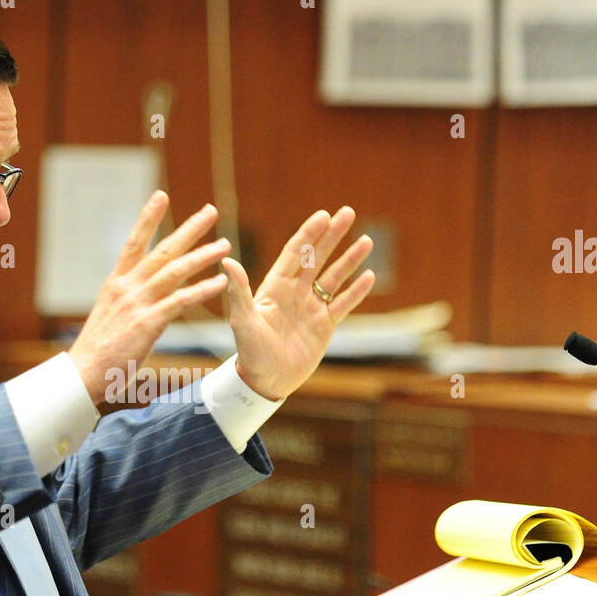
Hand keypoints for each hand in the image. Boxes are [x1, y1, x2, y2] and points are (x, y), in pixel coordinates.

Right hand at [69, 191, 230, 403]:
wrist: (83, 373)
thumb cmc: (97, 350)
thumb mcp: (110, 316)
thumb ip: (127, 301)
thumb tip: (142, 297)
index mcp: (116, 283)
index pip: (134, 242)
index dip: (148, 218)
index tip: (161, 195)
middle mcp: (127, 287)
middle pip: (162, 250)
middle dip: (189, 229)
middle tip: (210, 211)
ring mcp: (137, 303)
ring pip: (176, 271)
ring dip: (202, 255)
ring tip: (224, 244)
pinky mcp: (148, 322)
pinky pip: (181, 300)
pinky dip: (202, 289)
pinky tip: (220, 282)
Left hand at [224, 206, 374, 400]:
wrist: (266, 383)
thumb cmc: (250, 352)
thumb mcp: (243, 321)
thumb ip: (239, 291)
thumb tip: (227, 261)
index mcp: (275, 287)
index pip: (296, 253)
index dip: (309, 233)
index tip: (323, 215)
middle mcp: (295, 293)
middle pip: (318, 258)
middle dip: (333, 235)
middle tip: (348, 212)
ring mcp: (311, 308)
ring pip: (334, 278)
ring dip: (350, 259)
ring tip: (367, 241)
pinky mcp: (324, 326)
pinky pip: (343, 304)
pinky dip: (356, 291)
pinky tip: (369, 276)